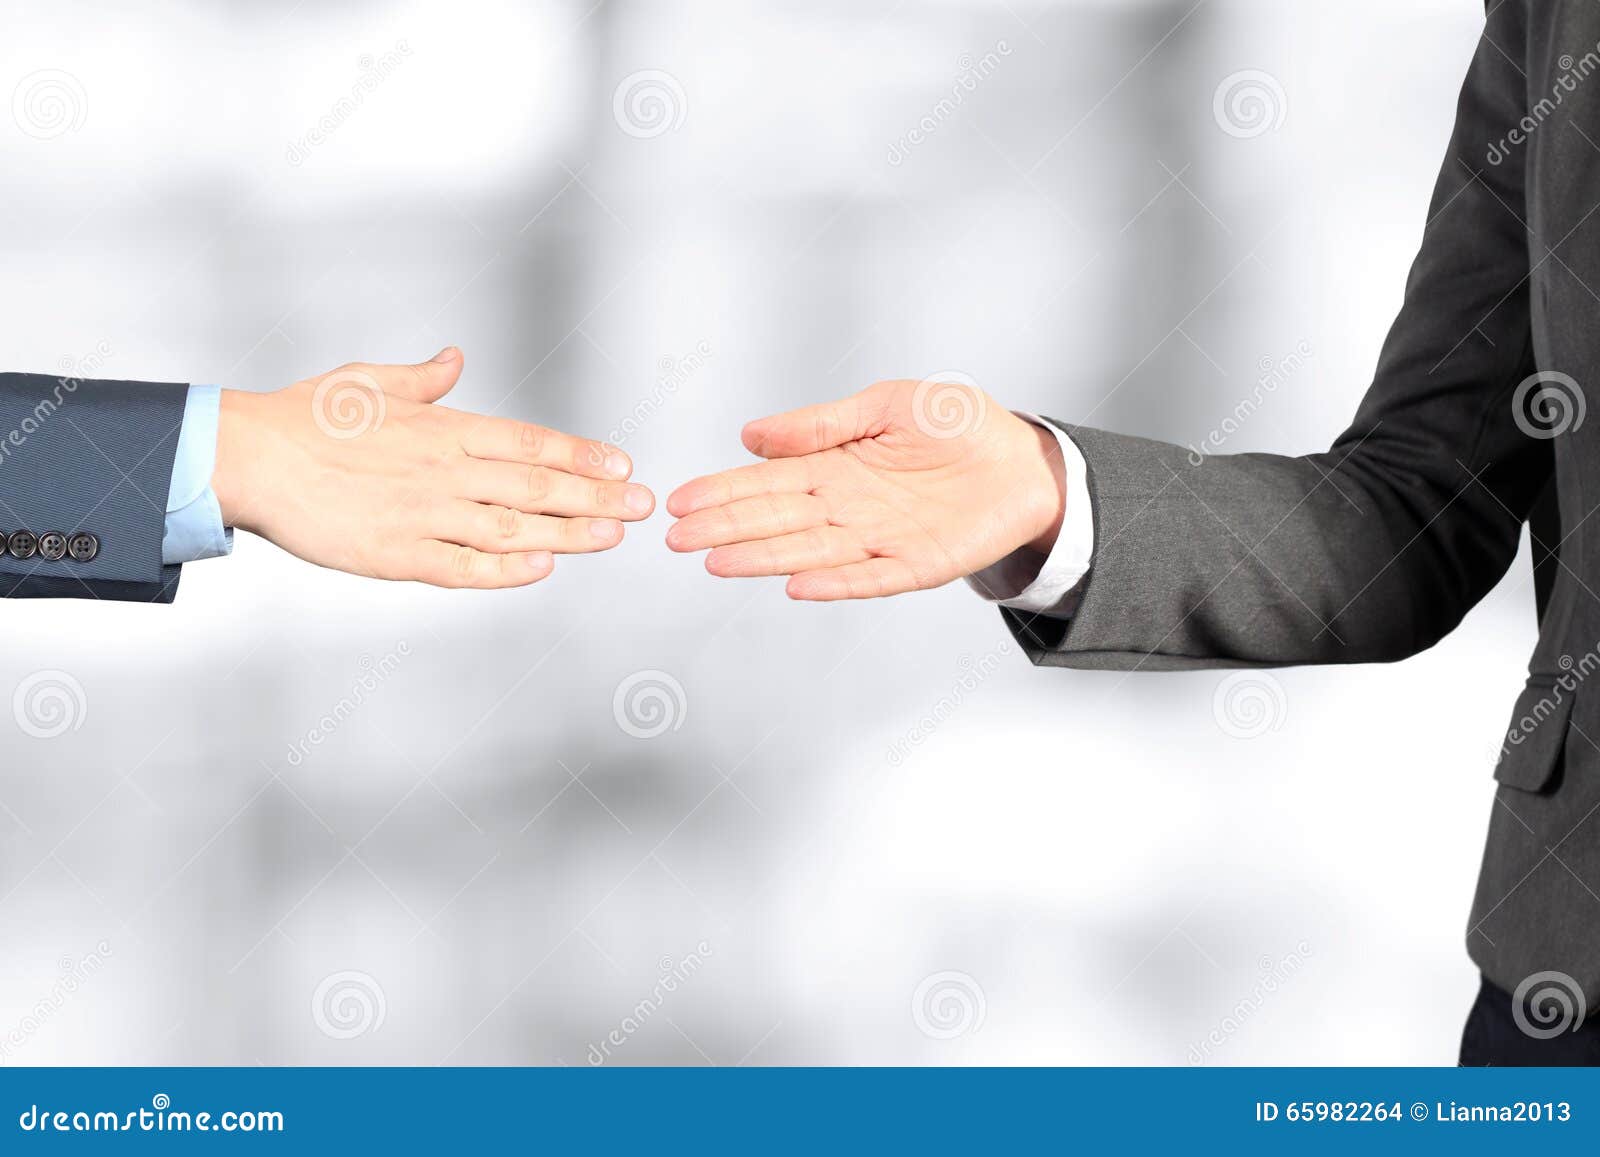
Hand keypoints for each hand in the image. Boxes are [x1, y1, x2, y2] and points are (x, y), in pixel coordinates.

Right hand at [212, 348, 653, 587]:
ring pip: (511, 529)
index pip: (530, 442)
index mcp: (441, 428)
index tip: (622, 466)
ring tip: (612, 536)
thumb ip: (422, 379)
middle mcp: (442, 471)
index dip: (582, 455)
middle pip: (536, 486)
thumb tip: (455, 358)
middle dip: (596, 497)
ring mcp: (422, 516)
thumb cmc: (305, 418)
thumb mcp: (368, 381)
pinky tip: (542, 568)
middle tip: (642, 507)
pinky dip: (505, 569)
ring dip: (568, 533)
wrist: (248, 457)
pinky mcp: (395, 556)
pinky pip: (462, 568)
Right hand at [665, 377, 1066, 599]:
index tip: (681, 501)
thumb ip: (822, 423)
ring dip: (764, 558)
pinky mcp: (916, 564)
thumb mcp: (886, 403)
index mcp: (835, 466)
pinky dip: (835, 582)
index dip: (724, 490)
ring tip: (718, 563)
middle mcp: (848, 508)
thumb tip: (752, 435)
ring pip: (810, 552)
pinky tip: (798, 585)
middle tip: (678, 538)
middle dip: (726, 528)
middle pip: (777, 519)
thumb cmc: (957, 426)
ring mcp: (878, 539)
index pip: (767, 481)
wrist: (1023, 459)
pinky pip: (869, 577)